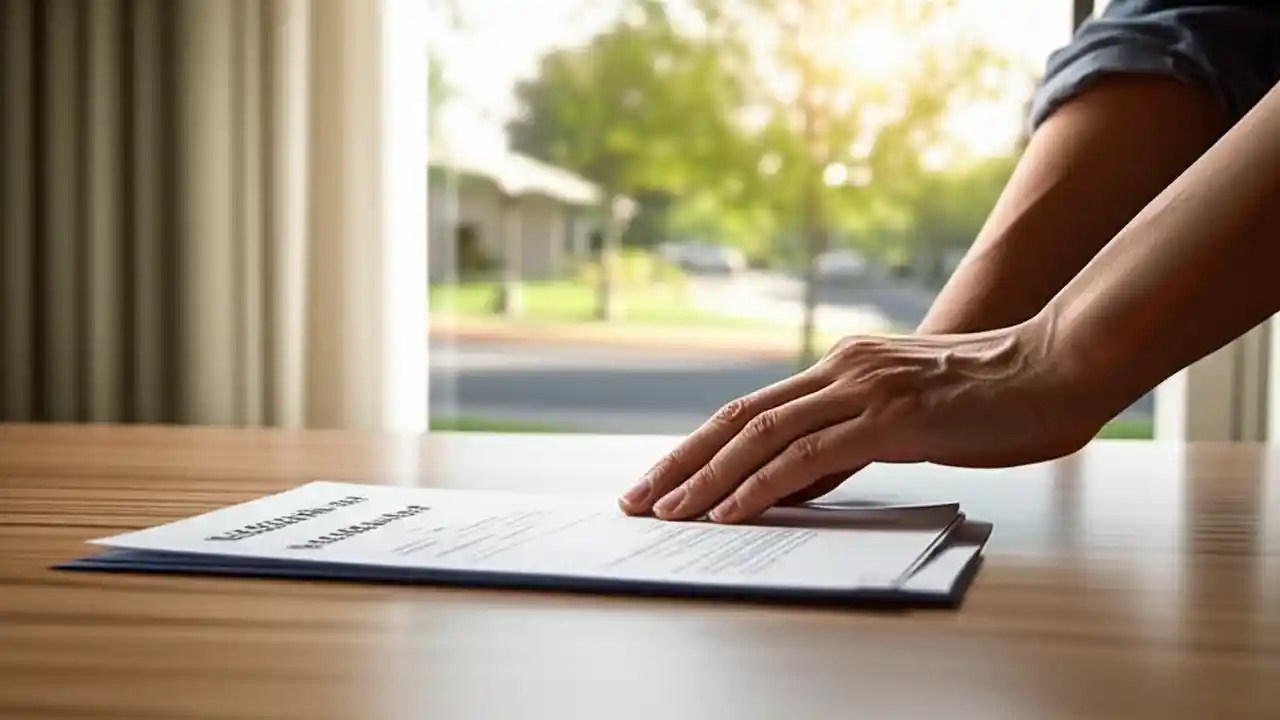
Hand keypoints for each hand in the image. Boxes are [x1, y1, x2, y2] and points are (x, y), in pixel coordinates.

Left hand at [618, 322, 1101, 523]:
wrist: (1062, 363)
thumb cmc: (997, 396)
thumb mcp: (910, 417)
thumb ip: (852, 441)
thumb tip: (799, 480)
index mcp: (843, 367)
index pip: (752, 410)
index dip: (700, 446)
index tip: (664, 479)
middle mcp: (842, 370)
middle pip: (739, 419)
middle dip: (682, 462)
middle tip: (638, 498)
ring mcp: (864, 390)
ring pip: (762, 436)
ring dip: (708, 478)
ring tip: (668, 511)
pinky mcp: (892, 418)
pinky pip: (810, 457)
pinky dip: (762, 485)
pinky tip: (732, 511)